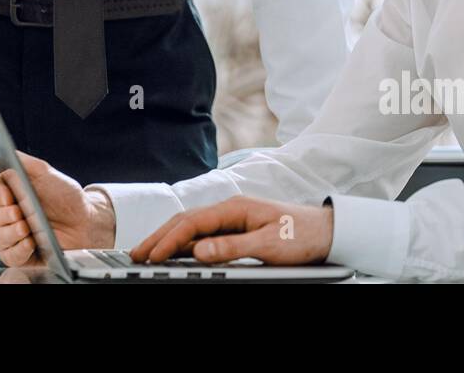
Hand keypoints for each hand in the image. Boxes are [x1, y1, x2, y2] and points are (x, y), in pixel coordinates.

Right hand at [0, 133, 114, 265]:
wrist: (85, 222)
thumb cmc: (64, 195)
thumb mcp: (43, 172)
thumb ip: (16, 158)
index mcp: (8, 192)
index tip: (10, 196)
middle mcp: (4, 214)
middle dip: (5, 216)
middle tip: (22, 213)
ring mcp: (10, 235)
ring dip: (12, 233)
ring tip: (29, 228)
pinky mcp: (19, 255)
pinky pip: (8, 256)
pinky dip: (18, 250)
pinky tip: (31, 243)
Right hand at [131, 195, 333, 264]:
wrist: (326, 232)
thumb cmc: (302, 235)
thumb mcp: (269, 245)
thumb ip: (232, 248)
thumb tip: (199, 251)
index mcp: (235, 208)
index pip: (192, 223)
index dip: (169, 240)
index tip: (153, 255)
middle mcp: (230, 209)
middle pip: (185, 221)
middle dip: (159, 237)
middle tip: (137, 253)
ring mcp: (232, 218)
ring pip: (192, 228)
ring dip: (168, 239)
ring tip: (149, 252)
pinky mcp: (236, 229)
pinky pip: (203, 235)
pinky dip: (184, 243)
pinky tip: (175, 252)